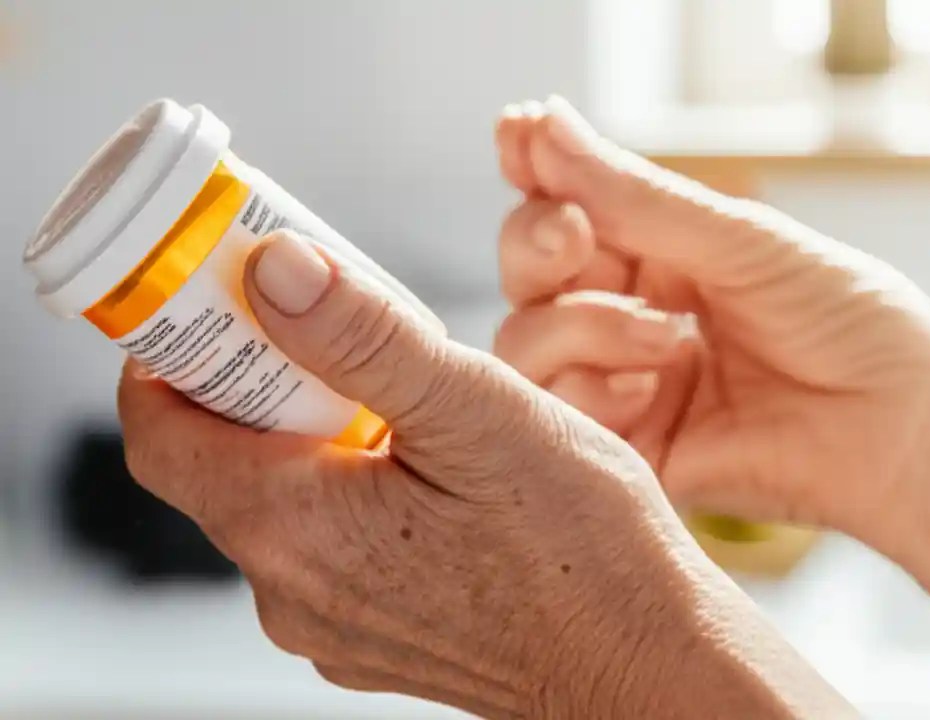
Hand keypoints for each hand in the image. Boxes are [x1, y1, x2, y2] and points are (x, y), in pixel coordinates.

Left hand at [118, 231, 851, 717]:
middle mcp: (291, 593)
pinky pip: (328, 546)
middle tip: (331, 320)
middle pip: (220, 458)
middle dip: (262, 376)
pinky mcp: (374, 637)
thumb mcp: (479, 414)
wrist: (649, 668)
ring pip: (281, 500)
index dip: (173, 345)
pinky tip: (430, 468)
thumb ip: (365, 339)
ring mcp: (332, 625)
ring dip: (315, 434)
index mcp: (292, 530)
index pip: (158, 426)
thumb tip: (274, 269)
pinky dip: (351, 489)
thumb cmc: (584, 555)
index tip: (219, 289)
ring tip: (404, 397)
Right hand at [493, 98, 929, 546]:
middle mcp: (632, 313)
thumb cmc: (848, 322)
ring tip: (665, 338)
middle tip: (574, 237)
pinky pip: (556, 415)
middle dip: (537, 245)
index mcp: (663, 254)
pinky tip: (650, 389)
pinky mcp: (627, 453)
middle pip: (529, 270)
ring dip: (580, 326)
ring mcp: (625, 382)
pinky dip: (591, 391)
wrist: (901, 426)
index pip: (568, 206)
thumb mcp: (740, 241)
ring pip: (525, 342)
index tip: (514, 137)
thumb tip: (543, 125)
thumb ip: (633, 198)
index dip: (533, 171)